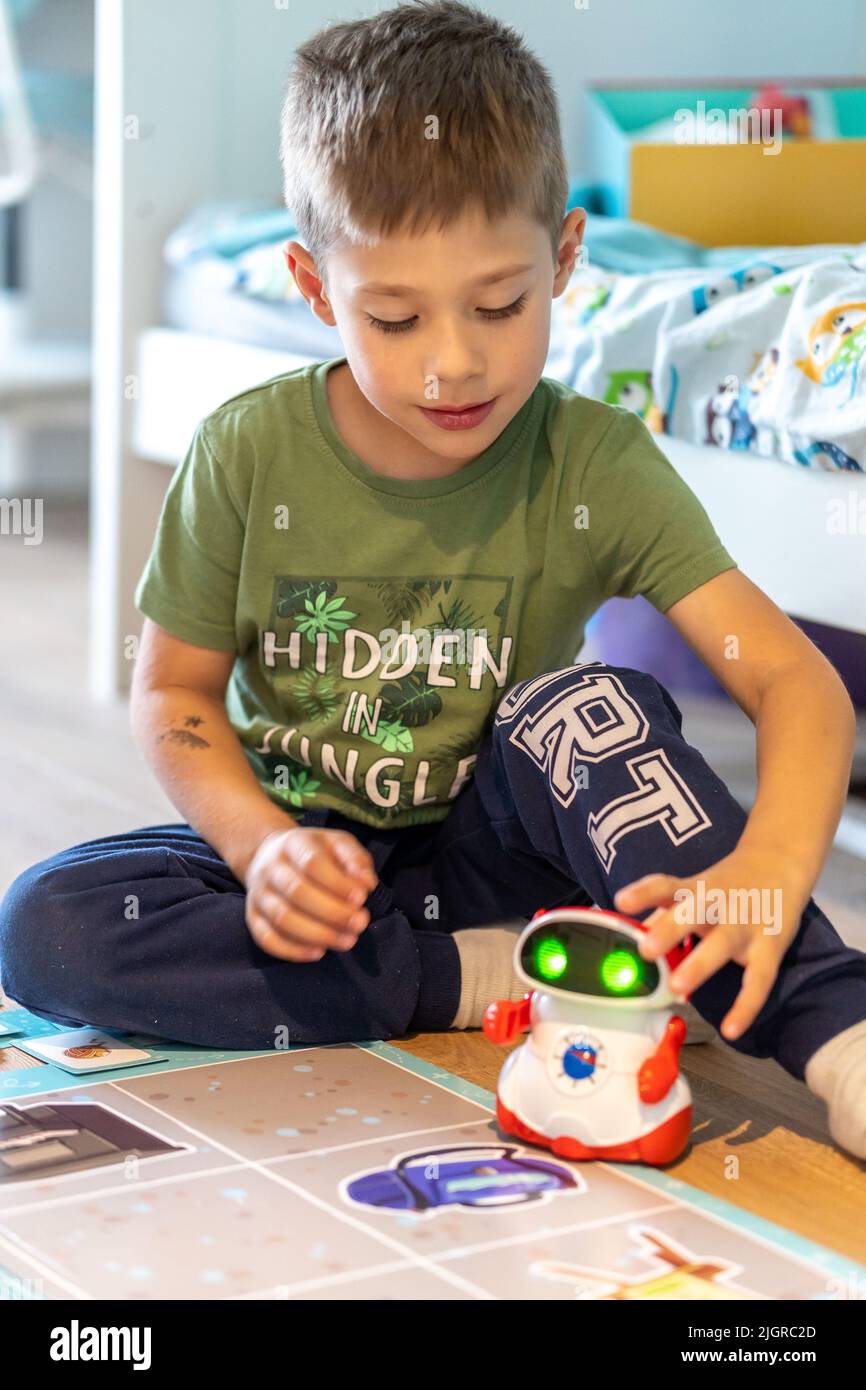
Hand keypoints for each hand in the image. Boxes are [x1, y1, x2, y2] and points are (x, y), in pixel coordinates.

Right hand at [244, 827, 378, 961]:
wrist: (273, 856)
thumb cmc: (315, 853)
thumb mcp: (339, 844)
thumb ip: (356, 860)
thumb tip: (366, 883)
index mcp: (293, 843)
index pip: (312, 862)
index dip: (337, 883)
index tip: (361, 898)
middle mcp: (270, 867)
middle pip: (296, 892)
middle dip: (332, 912)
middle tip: (360, 924)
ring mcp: (258, 893)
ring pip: (282, 918)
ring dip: (317, 934)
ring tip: (347, 941)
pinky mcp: (253, 917)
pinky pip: (267, 938)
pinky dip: (292, 950)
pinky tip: (318, 952)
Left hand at [613, 847, 809, 1041]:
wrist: (781, 864)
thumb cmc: (729, 885)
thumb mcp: (697, 888)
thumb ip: (666, 911)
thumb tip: (633, 935)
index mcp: (697, 888)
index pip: (668, 886)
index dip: (645, 893)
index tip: (622, 901)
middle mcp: (720, 903)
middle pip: (695, 911)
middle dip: (671, 928)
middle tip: (646, 949)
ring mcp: (747, 925)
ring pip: (723, 944)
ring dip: (700, 965)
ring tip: (677, 987)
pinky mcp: (771, 948)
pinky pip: (759, 980)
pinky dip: (746, 1006)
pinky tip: (730, 1030)